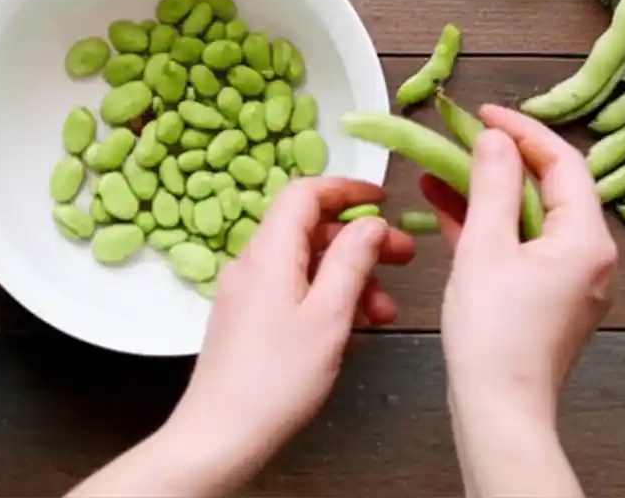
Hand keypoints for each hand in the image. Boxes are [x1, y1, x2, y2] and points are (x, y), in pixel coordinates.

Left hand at [70, 177, 413, 497]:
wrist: (220, 434)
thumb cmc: (277, 378)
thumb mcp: (329, 315)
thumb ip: (352, 262)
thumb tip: (370, 224)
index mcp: (268, 252)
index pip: (305, 193)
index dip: (346, 190)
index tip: (383, 201)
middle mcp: (251, 264)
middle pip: (309, 230)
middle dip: (359, 242)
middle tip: (403, 258)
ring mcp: (246, 293)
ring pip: (305, 266)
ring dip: (348, 279)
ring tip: (383, 313)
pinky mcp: (246, 320)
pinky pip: (292, 293)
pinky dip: (325, 302)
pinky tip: (352, 332)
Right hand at [422, 105, 615, 496]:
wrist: (499, 410)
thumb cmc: (494, 334)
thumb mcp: (486, 247)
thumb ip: (493, 186)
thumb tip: (496, 139)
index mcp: (587, 238)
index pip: (562, 163)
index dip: (522, 130)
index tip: (482, 113)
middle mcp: (590, 257)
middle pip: (549, 189)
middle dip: (501, 162)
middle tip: (460, 139)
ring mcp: (570, 281)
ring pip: (530, 219)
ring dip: (488, 195)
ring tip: (440, 172)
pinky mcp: (548, 301)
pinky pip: (522, 248)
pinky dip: (490, 229)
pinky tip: (448, 212)